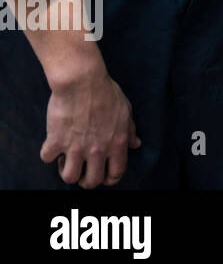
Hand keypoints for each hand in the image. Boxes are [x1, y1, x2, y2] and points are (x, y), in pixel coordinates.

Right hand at [41, 61, 141, 187]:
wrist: (83, 81)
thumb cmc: (106, 92)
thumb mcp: (125, 110)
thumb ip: (129, 130)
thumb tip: (135, 143)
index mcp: (116, 143)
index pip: (116, 173)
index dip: (111, 178)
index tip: (105, 176)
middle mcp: (97, 150)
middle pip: (92, 182)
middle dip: (87, 180)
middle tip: (83, 171)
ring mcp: (76, 147)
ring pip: (69, 177)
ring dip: (68, 171)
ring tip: (68, 161)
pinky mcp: (56, 141)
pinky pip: (47, 158)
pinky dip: (48, 153)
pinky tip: (53, 144)